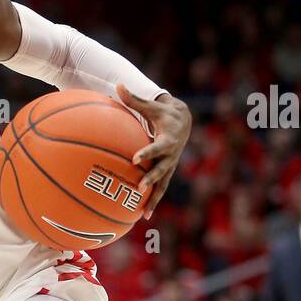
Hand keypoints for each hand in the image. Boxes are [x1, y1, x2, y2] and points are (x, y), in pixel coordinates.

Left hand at [117, 85, 191, 219]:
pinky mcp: (167, 172)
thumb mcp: (150, 105)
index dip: (147, 152)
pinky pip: (160, 188)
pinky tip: (143, 216)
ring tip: (144, 214)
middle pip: (161, 169)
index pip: (157, 147)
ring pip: (162, 184)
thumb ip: (133, 98)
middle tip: (139, 187)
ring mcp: (170, 165)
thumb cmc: (162, 112)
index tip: (135, 159)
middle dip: (151, 178)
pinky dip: (153, 202)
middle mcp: (171, 155)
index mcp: (167, 139)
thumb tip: (117, 85)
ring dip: (154, 199)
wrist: (183, 121)